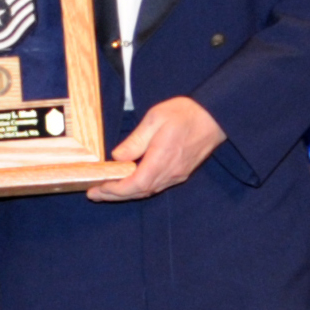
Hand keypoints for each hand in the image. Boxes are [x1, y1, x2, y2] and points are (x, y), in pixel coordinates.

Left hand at [86, 96, 225, 201]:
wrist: (215, 116)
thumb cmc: (185, 113)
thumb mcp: (155, 118)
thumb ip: (136, 140)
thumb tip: (118, 156)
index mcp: (161, 159)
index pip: (134, 184)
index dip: (114, 190)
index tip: (97, 189)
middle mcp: (170, 172)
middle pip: (139, 192)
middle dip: (114, 196)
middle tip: (94, 194)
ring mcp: (177, 175)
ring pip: (147, 191)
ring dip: (126, 193)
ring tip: (107, 191)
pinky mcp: (181, 173)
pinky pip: (156, 186)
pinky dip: (139, 188)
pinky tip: (130, 184)